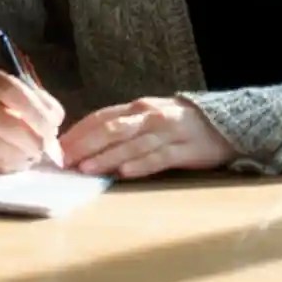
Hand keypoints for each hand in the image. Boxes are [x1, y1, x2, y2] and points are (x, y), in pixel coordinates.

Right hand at [0, 71, 64, 173]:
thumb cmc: (2, 103)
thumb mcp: (20, 90)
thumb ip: (42, 103)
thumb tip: (54, 128)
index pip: (17, 95)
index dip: (39, 113)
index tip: (53, 126)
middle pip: (12, 126)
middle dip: (37, 140)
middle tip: (47, 145)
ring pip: (8, 150)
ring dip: (29, 155)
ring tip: (35, 151)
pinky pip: (1, 165)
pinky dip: (17, 164)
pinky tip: (21, 157)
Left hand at [59, 97, 234, 178]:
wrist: (224, 122)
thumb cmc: (177, 123)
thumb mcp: (148, 117)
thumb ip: (122, 126)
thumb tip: (85, 144)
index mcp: (137, 108)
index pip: (101, 117)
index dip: (78, 132)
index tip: (57, 148)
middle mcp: (149, 116)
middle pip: (111, 129)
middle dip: (85, 145)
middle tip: (64, 161)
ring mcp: (167, 133)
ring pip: (132, 145)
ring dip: (107, 157)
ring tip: (85, 168)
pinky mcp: (185, 150)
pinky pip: (159, 158)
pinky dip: (141, 165)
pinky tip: (124, 173)